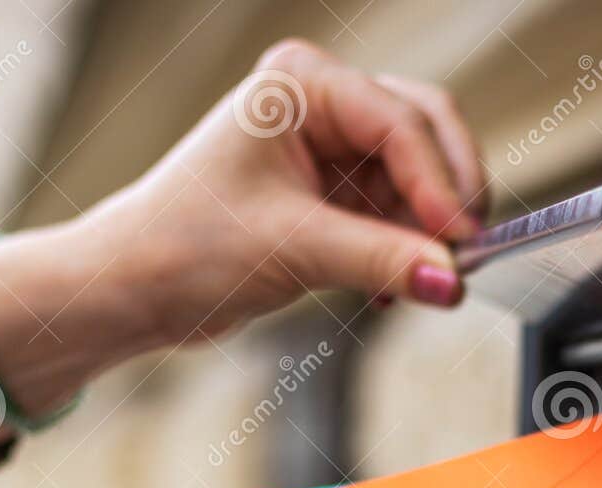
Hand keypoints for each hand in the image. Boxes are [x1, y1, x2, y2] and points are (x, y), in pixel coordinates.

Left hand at [70, 38, 487, 344]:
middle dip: (449, 196)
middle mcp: (320, 104)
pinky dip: (407, 251)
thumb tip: (451, 281)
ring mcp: (330, 148)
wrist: (135, 288)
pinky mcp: (334, 194)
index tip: (460, 242)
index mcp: (300, 84)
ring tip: (425, 281)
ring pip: (419, 179)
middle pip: (424, 134)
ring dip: (428, 232)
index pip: (400, 122)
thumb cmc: (183, 245)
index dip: (440, 183)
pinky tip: (394, 289)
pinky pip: (399, 214)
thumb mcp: (293, 249)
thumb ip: (382, 261)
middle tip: (466, 255)